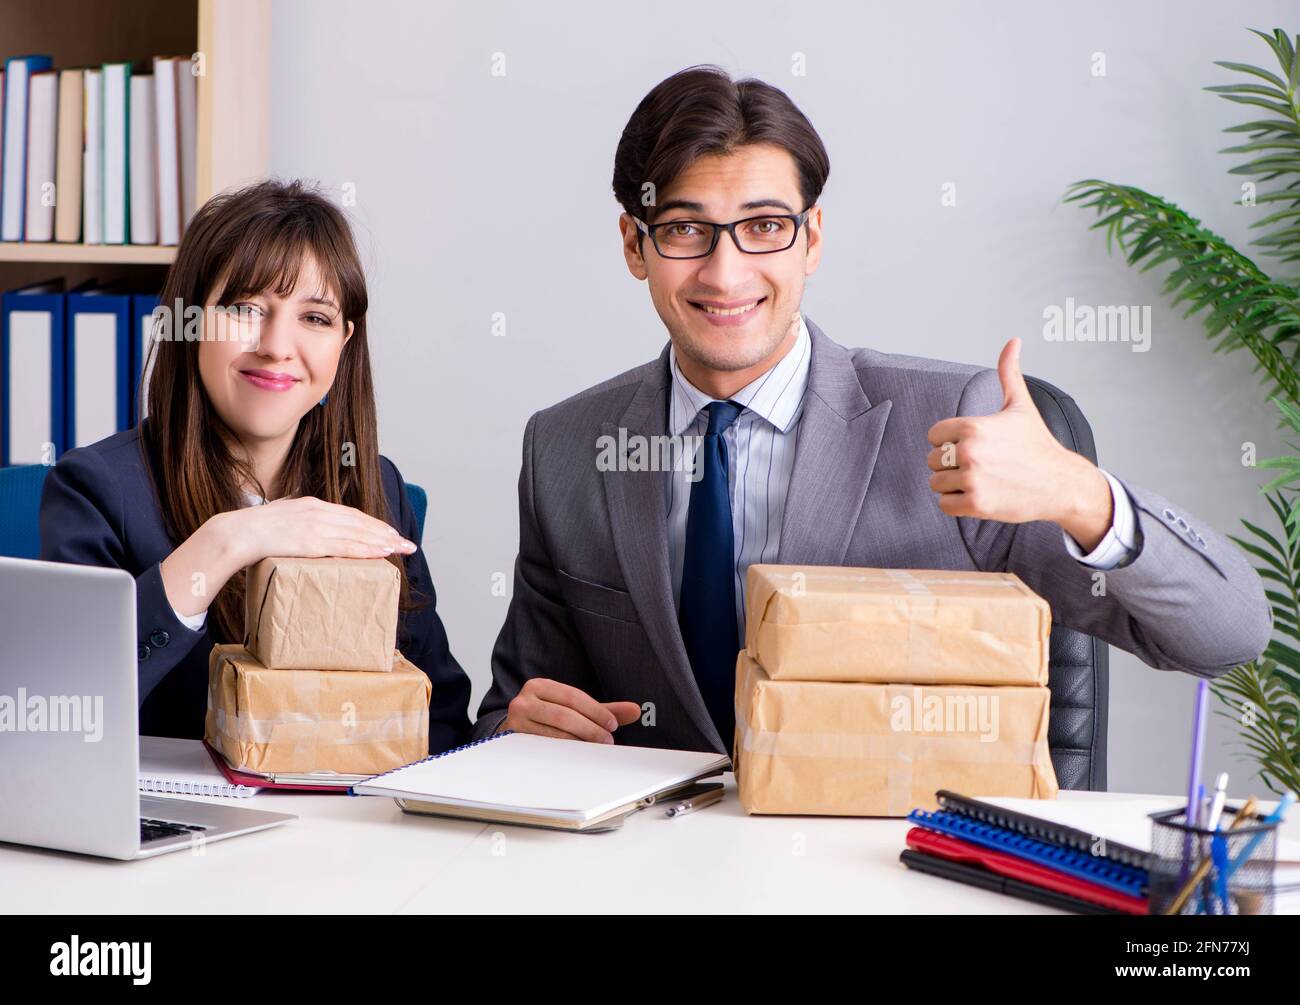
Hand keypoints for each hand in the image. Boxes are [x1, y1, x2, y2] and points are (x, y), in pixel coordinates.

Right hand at [161, 497, 414, 617]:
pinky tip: (382, 553)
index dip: (371, 523)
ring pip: (357, 533)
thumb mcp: (280, 520)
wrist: (233, 534)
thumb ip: (297, 524)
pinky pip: (346, 546)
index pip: (349, 514)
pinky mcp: (311, 541)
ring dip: (382, 541)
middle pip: (359, 521)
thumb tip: (305, 536)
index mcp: (310, 505)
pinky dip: (367, 549)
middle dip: (385, 532)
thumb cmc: (253, 532)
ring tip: (400, 549)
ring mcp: (315, 525)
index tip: (388, 531)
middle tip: (405, 542)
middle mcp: (317, 510)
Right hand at [502, 678, 640, 743]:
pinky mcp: (513, 741)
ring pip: (554, 733)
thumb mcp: (572, 709)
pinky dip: (563, 753)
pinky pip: (543, 748)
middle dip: (590, 729)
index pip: (573, 696)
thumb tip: (635, 710)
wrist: (511, 731)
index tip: (613, 724)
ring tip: (596, 749)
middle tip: (608, 740)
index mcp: (539, 685)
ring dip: (579, 743)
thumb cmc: (546, 718)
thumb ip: (603, 709)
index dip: (596, 711)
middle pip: (565, 714)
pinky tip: (577, 757)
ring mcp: (515, 721)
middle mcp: (524, 700)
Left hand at [925, 338, 1111, 550]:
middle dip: (950, 464)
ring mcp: (972, 480)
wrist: (1061, 483)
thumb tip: (1013, 341)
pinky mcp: (976, 505)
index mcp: (973, 427)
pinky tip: (978, 495)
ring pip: (936, 483)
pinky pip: (944, 504)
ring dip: (953, 484)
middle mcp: (970, 452)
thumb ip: (1008, 373)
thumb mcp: (1020, 406)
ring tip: (980, 479)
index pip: (934, 435)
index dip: (949, 441)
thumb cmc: (1038, 445)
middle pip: (932, 460)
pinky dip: (956, 503)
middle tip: (980, 465)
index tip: (972, 445)